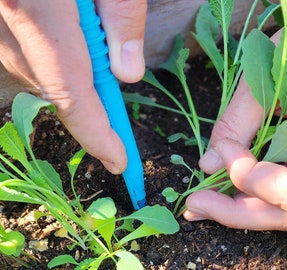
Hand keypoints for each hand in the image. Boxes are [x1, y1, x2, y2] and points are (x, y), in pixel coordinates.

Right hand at [0, 0, 146, 173]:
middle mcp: (6, 21)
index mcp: (37, 8)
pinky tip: (71, 47)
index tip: (118, 161)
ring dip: (73, 81)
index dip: (96, 135)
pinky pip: (24, 55)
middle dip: (90, 110)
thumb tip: (129, 74)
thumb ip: (122, 16)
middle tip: (117, 128)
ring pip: (36, 73)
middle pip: (53, 88)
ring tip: (98, 68)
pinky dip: (53, 63)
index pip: (69, 92)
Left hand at [184, 79, 286, 230]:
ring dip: (240, 208)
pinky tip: (225, 191)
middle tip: (193, 206)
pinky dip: (252, 195)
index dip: (248, 176)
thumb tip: (207, 166)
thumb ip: (238, 122)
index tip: (221, 149)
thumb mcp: (269, 75)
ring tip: (202, 203)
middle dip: (234, 212)